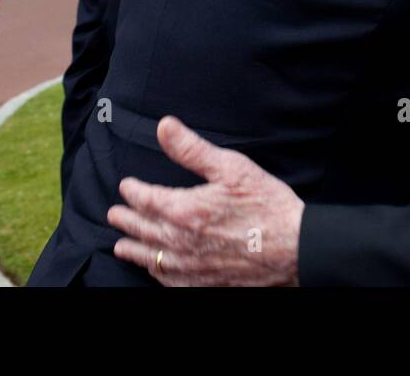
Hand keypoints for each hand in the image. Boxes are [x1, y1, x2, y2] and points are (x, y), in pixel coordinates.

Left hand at [108, 117, 303, 285]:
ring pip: (150, 258)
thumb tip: (165, 127)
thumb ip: (192, 149)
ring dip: (133, 249)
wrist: (294, 248)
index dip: (133, 191)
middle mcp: (180, 242)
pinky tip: (154, 269)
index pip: (145, 199)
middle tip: (115, 214)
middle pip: (142, 230)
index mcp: (184, 210)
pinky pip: (168, 280)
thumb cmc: (266, 206)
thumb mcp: (231, 167)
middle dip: (126, 219)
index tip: (126, 186)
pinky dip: (155, 272)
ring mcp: (190, 266)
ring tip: (121, 245)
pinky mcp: (202, 283)